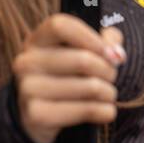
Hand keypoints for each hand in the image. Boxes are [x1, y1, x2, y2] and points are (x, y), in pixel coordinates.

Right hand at [11, 14, 122, 142]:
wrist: (41, 115)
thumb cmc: (68, 75)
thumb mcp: (83, 50)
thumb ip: (104, 42)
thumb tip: (116, 54)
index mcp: (36, 40)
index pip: (60, 26)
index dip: (91, 37)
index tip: (109, 52)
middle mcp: (26, 62)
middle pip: (83, 59)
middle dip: (108, 70)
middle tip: (112, 76)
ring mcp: (28, 90)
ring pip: (89, 87)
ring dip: (109, 92)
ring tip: (108, 94)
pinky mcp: (37, 116)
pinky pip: (86, 110)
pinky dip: (104, 111)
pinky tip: (105, 111)